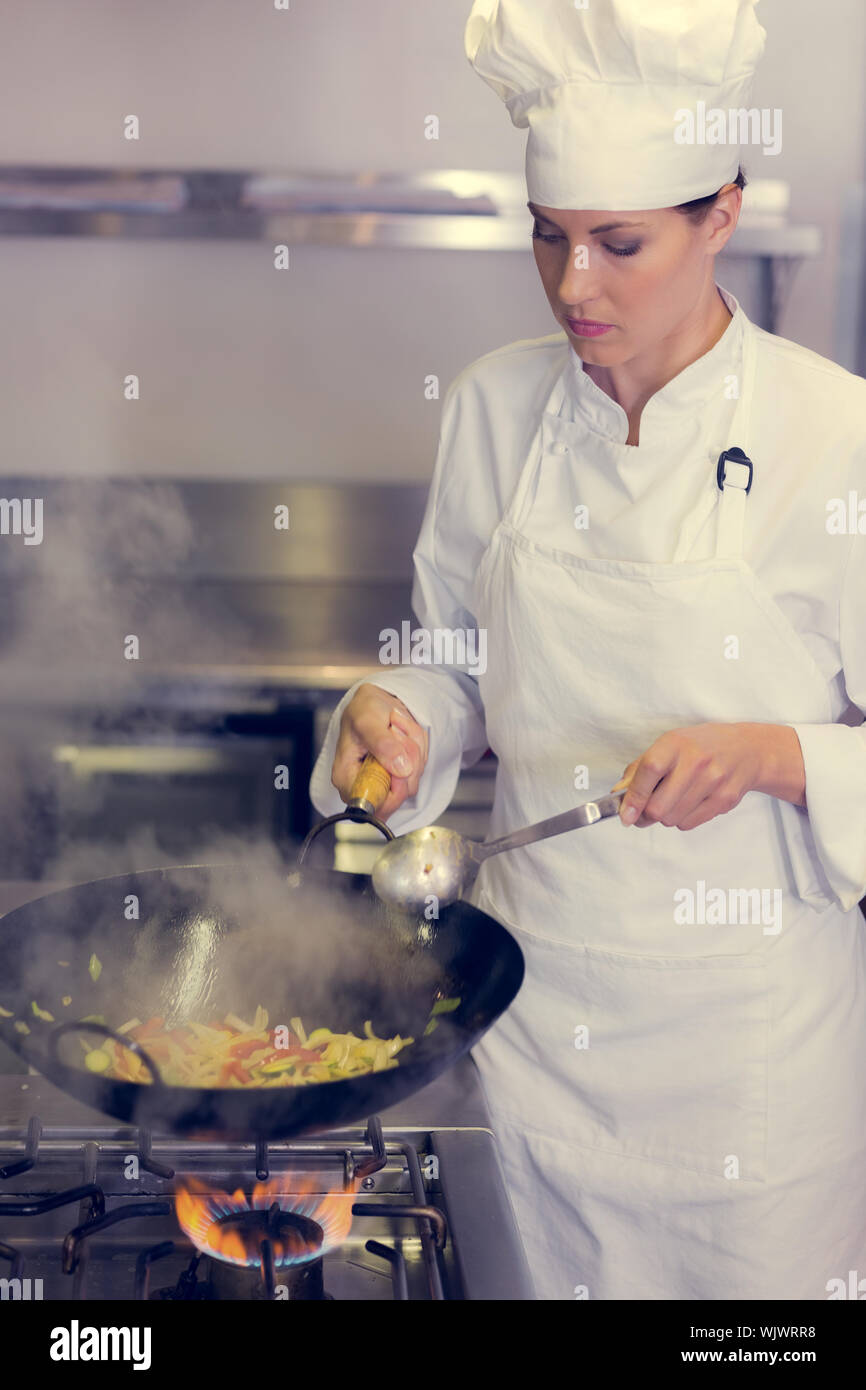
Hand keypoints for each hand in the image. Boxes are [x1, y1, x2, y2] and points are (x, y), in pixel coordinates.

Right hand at [331, 683, 428, 820]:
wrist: (375, 702)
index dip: (394, 787)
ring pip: (413, 779)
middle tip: (394, 731)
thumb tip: (400, 768)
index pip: (375, 806)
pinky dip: (417, 747)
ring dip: (412, 748)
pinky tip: (402, 734)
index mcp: (347, 778)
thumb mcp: (367, 720)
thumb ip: (382, 744)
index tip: (398, 762)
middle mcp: (364, 785)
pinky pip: (419, 769)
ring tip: (395, 728)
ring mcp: (384, 782)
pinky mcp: (399, 776)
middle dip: (407, 758)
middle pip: (400, 794)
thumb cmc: (363, 710)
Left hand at [613, 722, 804, 830]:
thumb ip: (639, 769)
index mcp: (675, 744)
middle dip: (646, 815)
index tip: (625, 815)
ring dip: (665, 817)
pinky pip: (689, 823)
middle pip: (659, 807)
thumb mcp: (668, 745)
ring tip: (672, 802)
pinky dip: (682, 819)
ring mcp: (714, 780)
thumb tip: (618, 794)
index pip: (649, 771)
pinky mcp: (725, 799)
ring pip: (672, 819)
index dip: (633, 797)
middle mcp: (696, 761)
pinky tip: (690, 802)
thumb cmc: (699, 747)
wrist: (747, 749)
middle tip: (644, 813)